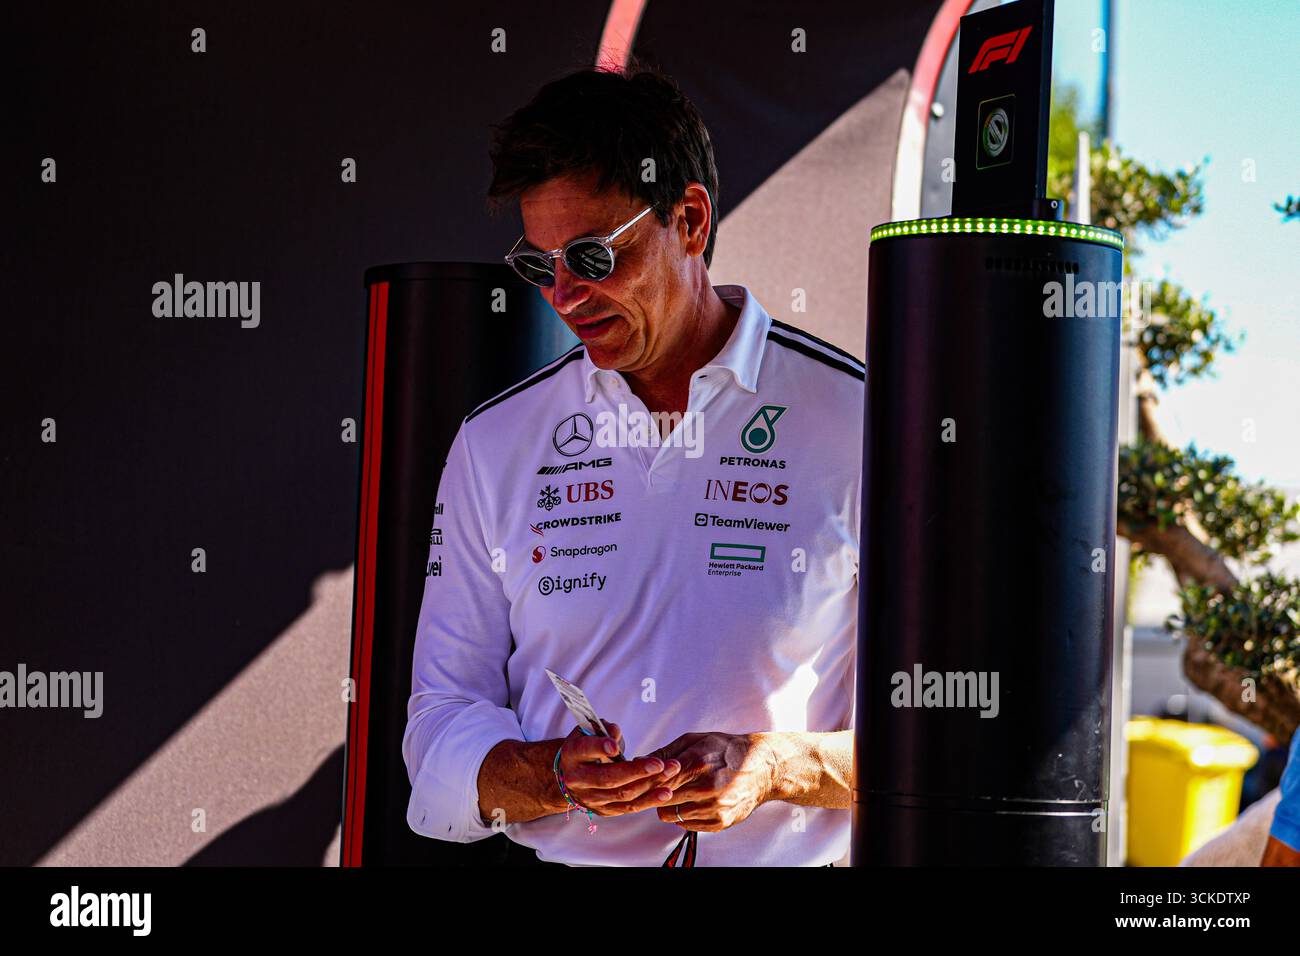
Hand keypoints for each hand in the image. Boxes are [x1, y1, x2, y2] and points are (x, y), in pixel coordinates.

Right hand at [556, 722, 682, 816]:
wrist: (573, 774)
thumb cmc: (587, 746)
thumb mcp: (589, 730)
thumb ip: (604, 729)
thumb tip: (615, 734)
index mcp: (572, 754)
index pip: (585, 750)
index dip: (599, 748)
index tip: (614, 746)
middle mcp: (578, 780)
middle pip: (608, 778)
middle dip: (636, 771)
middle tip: (659, 763)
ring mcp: (591, 798)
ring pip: (623, 794)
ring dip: (650, 784)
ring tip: (670, 772)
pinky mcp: (605, 810)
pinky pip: (630, 807)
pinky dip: (649, 800)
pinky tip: (666, 792)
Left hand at [646, 731, 776, 831]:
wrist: (762, 768)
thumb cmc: (724, 749)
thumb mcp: (694, 740)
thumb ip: (665, 753)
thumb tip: (638, 762)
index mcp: (698, 763)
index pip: (658, 779)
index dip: (645, 781)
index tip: (640, 780)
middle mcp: (707, 787)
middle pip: (661, 800)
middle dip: (654, 794)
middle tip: (657, 787)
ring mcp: (714, 807)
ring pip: (671, 815)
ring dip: (669, 806)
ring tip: (678, 793)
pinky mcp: (720, 822)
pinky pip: (686, 825)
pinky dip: (683, 816)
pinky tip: (691, 802)